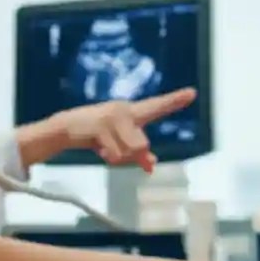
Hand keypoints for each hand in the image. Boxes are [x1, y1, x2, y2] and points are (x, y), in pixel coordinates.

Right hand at [18, 88, 197, 171]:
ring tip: (104, 146)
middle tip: (111, 147)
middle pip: (142, 145)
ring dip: (117, 157)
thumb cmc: (97, 135)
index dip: (175, 100)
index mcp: (133, 113)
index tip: (192, 93)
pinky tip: (96, 146)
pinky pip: (115, 155)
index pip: (158, 106)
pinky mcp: (100, 126)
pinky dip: (107, 157)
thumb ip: (138, 155)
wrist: (67, 128)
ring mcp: (113, 116)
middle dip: (129, 155)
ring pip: (131, 151)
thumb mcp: (120, 144)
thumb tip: (151, 167)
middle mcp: (125, 110)